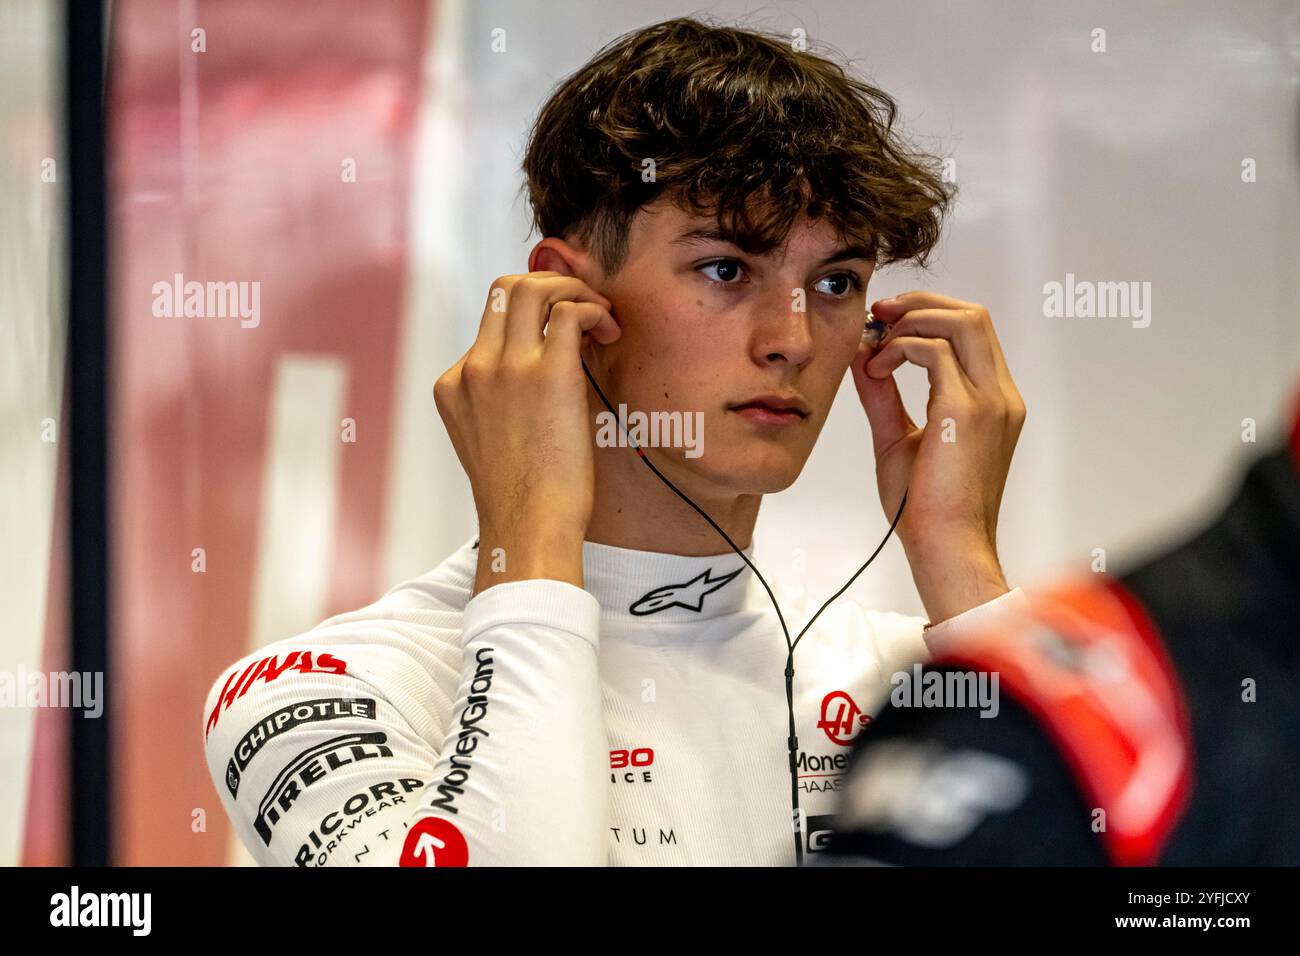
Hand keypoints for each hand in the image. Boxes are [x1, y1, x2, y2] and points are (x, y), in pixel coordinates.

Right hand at [433, 272, 620, 592]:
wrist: (529, 528)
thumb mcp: (490, 441)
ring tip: (601, 314)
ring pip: (533, 287)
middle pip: (505, 288)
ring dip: (573, 288)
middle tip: (583, 306)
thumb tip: (540, 378)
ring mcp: (506, 368)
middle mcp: (474, 369)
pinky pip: (569, 311)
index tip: (562, 331)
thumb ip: (499, 402)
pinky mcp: (547, 374)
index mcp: (454, 385)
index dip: (532, 315)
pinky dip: (594, 309)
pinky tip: (609, 331)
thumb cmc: (523, 497)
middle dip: (550, 284)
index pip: (489, 321)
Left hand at [849, 292, 1025, 620]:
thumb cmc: (926, 508)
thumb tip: (862, 357)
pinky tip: (876, 373)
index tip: (885, 323)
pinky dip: (898, 350)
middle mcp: (1000, 395)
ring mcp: (989, 401)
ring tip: (877, 346)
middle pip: (974, 314)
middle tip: (878, 316)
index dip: (929, 314)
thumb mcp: (899, 438)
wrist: (945, 547)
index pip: (973, 331)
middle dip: (921, 304)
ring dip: (911, 321)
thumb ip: (883, 396)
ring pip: (961, 321)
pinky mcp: (966, 412)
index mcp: (993, 401)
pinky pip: (933, 352)